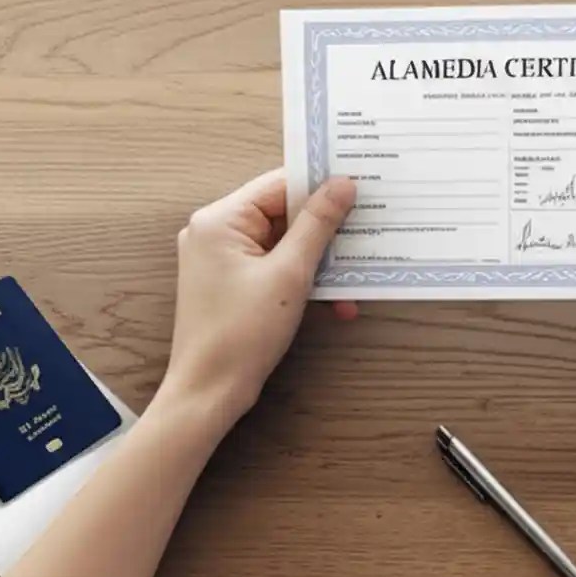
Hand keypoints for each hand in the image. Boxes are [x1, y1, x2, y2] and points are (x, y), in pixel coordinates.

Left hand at [163, 169, 355, 422]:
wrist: (209, 392)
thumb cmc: (242, 333)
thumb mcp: (289, 274)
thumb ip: (318, 224)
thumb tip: (344, 184)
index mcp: (220, 219)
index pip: (280, 184)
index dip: (321, 186)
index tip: (362, 189)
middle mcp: (215, 231)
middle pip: (283, 212)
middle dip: (326, 230)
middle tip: (367, 233)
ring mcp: (221, 258)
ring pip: (283, 243)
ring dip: (320, 261)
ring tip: (354, 278)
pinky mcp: (230, 283)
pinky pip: (274, 266)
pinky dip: (303, 279)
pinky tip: (336, 302)